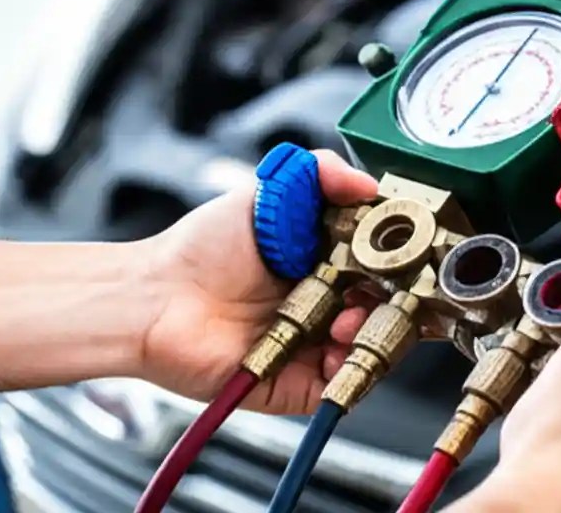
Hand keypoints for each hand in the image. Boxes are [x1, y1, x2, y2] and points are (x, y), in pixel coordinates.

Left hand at [138, 149, 377, 414]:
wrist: (154, 300)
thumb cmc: (200, 250)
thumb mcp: (267, 191)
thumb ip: (320, 173)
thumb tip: (369, 183)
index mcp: (324, 261)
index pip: (383, 264)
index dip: (400, 261)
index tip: (406, 254)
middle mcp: (322, 303)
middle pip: (384, 308)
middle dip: (392, 300)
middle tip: (382, 289)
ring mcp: (312, 345)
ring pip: (367, 348)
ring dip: (370, 334)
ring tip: (347, 319)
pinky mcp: (296, 383)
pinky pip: (339, 386)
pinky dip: (347, 370)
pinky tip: (335, 346)